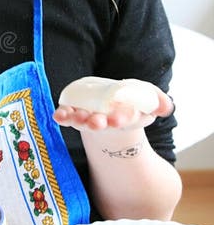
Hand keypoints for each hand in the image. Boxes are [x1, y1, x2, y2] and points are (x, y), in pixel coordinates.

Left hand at [53, 85, 173, 132]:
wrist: (110, 113)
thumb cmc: (130, 104)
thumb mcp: (148, 100)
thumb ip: (159, 101)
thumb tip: (165, 107)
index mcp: (124, 117)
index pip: (125, 117)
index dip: (122, 118)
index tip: (118, 118)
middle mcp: (105, 121)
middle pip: (102, 123)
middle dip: (99, 123)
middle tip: (98, 122)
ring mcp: (88, 119)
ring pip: (82, 122)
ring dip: (80, 120)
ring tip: (77, 117)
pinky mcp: (74, 115)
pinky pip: (66, 117)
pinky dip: (63, 117)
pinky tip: (58, 115)